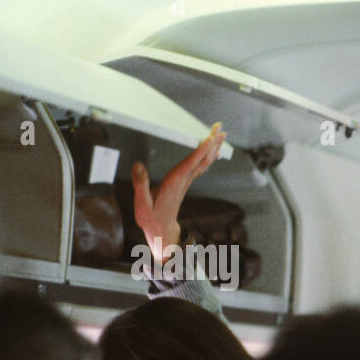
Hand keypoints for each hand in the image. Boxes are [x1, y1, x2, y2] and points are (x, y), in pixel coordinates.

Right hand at [134, 123, 225, 260]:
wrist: (162, 231)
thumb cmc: (151, 218)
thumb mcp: (142, 204)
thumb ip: (140, 184)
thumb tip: (138, 165)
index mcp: (174, 183)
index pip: (190, 163)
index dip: (200, 150)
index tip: (209, 138)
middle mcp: (183, 180)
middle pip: (202, 159)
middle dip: (212, 143)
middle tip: (220, 128)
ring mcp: (186, 182)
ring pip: (203, 162)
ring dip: (212, 147)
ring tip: (221, 134)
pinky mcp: (184, 183)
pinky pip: (200, 166)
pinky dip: (207, 155)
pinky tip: (212, 150)